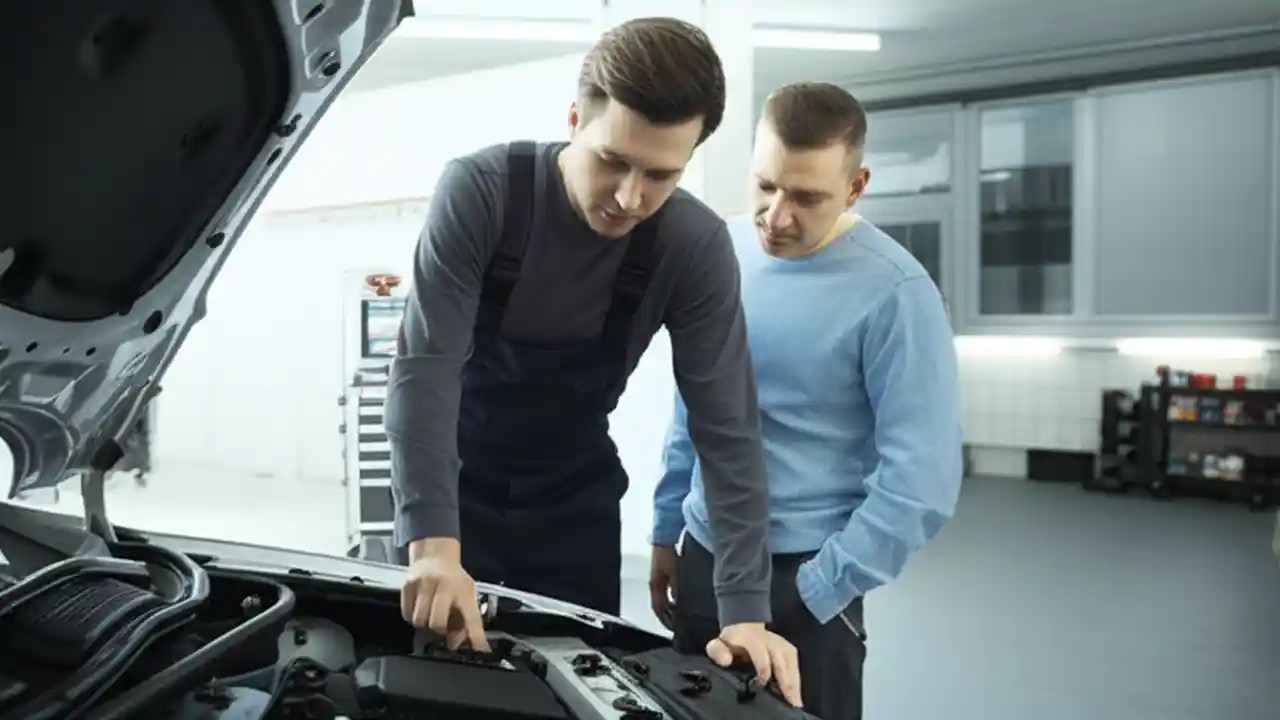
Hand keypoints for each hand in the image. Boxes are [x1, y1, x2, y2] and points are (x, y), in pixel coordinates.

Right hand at [400, 537, 489, 651]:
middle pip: (437, 623)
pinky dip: (413, 617)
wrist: (435, 555)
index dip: (476, 636)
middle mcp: (443, 586)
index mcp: (463, 589)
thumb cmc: (454, 578)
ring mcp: (423, 585)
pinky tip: (421, 609)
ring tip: (431, 616)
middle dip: (440, 630)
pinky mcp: (408, 587)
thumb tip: (457, 642)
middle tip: (443, 626)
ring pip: (419, 621)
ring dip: (425, 625)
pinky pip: (407, 614)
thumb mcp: (467, 593)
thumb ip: (466, 617)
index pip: (471, 616)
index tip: (480, 649)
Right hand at [648, 545, 678, 629]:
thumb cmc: (667, 554)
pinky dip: (669, 600)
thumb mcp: (674, 573)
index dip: (664, 619)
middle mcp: (654, 585)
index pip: (657, 608)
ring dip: (668, 609)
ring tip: (677, 615)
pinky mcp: (661, 576)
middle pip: (658, 606)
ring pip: (661, 600)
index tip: (672, 627)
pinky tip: (677, 601)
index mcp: (655, 586)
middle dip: (666, 617)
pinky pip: (664, 593)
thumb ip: (676, 588)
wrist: (664, 540)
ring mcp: (657, 580)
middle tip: (675, 625)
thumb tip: (678, 602)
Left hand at [706, 622, 801, 707]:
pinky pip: (795, 665)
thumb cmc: (731, 642)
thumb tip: (726, 661)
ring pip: (791, 664)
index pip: (762, 655)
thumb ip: (717, 651)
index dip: (763, 671)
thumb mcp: (718, 644)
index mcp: (752, 639)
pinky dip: (796, 680)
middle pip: (781, 662)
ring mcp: (781, 644)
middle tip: (789, 702)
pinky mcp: (789, 649)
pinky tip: (795, 693)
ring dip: (794, 683)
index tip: (760, 686)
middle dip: (786, 683)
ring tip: (795, 702)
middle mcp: (770, 640)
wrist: (743, 625)